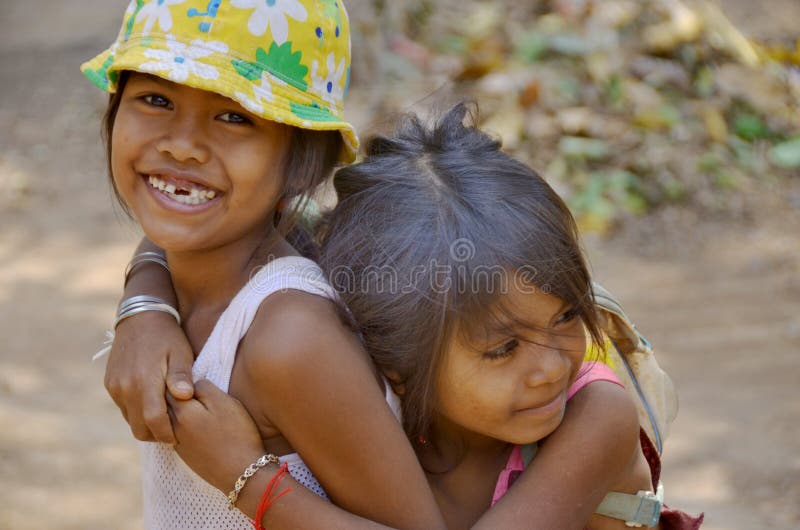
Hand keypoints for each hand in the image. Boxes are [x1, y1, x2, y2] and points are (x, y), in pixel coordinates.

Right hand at [105, 310, 194, 443]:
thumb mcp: (180, 353)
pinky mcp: (110, 384)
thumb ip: (182, 376)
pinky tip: (152, 404)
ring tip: (165, 418)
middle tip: (173, 431)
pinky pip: (123, 408)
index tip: (177, 438)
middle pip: (139, 427)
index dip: (167, 434)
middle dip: (156, 435)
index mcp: (144, 380)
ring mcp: (115, 386)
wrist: (140, 317)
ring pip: (130, 420)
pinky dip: (136, 412)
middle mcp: (125, 386)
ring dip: (146, 424)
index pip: (154, 421)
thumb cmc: (168, 336)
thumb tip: (185, 396)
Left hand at [168, 379, 265, 492]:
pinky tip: (195, 420)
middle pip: (163, 402)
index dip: (176, 374)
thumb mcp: (225, 403)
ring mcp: (177, 443)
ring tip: (189, 398)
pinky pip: (175, 431)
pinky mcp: (185, 454)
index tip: (184, 368)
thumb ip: (204, 388)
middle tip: (183, 380)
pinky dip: (180, 422)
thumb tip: (189, 382)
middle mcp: (172, 427)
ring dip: (174, 407)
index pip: (168, 384)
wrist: (242, 474)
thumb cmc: (236, 434)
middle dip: (170, 389)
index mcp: (182, 411)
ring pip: (167, 418)